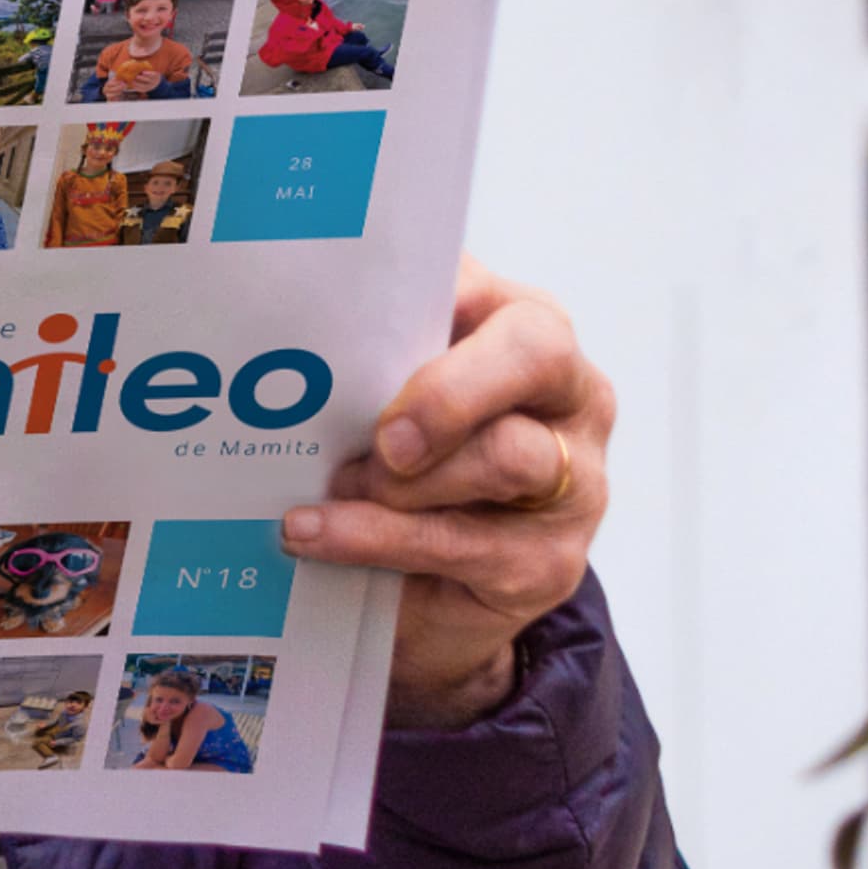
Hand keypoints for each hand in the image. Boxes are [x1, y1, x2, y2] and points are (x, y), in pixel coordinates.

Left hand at [282, 258, 612, 727]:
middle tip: (381, 433)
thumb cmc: (421, 461)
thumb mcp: (401, 395)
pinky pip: (459, 542)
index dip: (435, 296)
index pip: (494, 289)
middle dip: (446, 389)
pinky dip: (374, 537)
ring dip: (406, 477)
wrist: (451, 579)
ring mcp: (577, 484)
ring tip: (338, 485)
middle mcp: (573, 398)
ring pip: (506, 454)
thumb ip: (377, 358)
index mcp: (531, 333)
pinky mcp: (550, 563)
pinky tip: (314, 533)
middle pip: (534, 355)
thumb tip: (291, 336)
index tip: (364, 321)